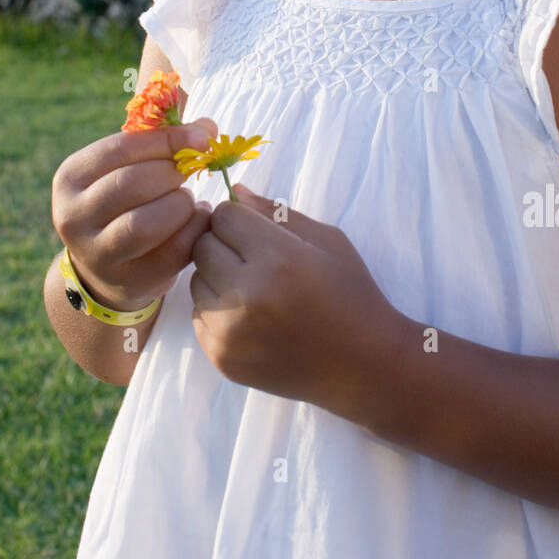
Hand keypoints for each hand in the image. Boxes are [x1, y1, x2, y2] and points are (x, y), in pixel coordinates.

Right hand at [51, 117, 217, 311]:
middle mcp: (72, 215)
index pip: (121, 148)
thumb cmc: (125, 203)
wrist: (107, 268)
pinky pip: (169, 254)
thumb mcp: (127, 168)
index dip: (167, 139)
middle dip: (173, 173)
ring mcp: (95, 253)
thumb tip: (208, 126)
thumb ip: (160, 141)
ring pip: (146, 224)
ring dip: (180, 205)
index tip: (204, 135)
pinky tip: (198, 220)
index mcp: (71, 176)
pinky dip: (193, 232)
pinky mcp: (126, 280)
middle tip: (191, 172)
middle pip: (132, 184)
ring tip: (188, 199)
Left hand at [189, 184, 399, 417]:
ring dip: (218, 277)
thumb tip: (234, 192)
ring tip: (254, 288)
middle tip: (255, 258)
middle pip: (203, 245)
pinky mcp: (221, 358)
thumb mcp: (327, 241)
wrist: (363, 367)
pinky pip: (198, 315)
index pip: (225, 216)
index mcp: (279, 260)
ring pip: (195, 280)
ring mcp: (230, 332)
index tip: (256, 230)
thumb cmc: (351, 295)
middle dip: (225, 244)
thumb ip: (276, 213)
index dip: (240, 218)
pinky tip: (251, 316)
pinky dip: (217, 310)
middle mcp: (247, 296)